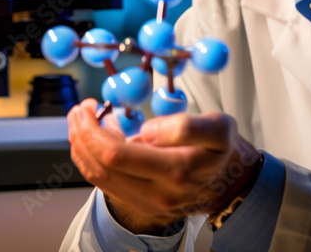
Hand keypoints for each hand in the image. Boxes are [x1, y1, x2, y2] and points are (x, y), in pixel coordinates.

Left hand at [67, 99, 260, 234]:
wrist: (231, 183)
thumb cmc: (222, 151)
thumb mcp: (218, 128)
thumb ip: (185, 127)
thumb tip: (147, 130)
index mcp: (175, 170)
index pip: (116, 155)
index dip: (94, 129)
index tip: (91, 105)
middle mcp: (157, 194)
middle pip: (101, 167)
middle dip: (81, 134)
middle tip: (79, 109)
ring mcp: (146, 203)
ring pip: (98, 178)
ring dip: (80, 147)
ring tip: (78, 122)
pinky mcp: (140, 204)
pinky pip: (105, 184)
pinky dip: (89, 161)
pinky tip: (89, 141)